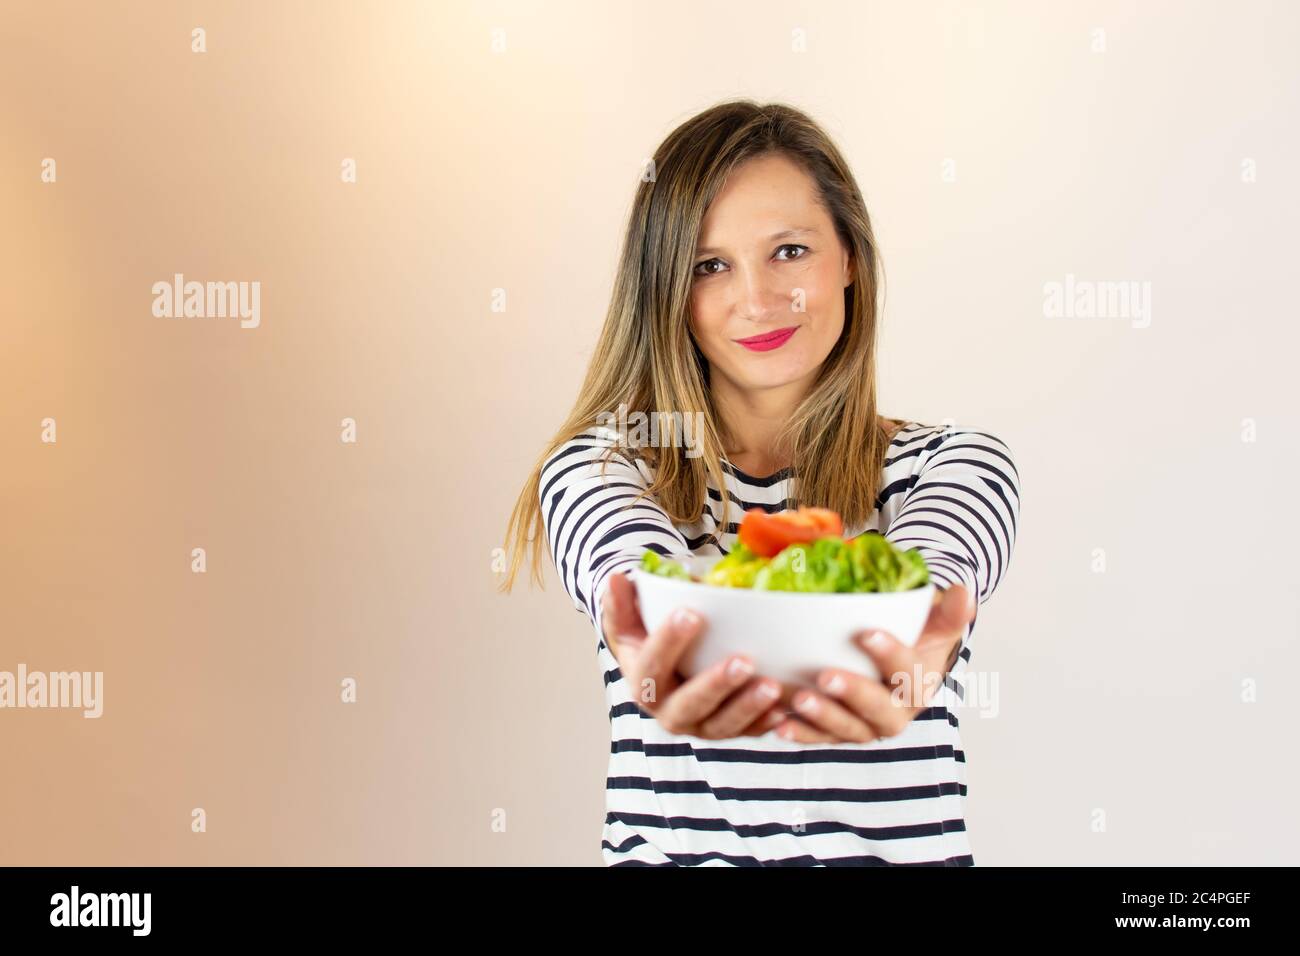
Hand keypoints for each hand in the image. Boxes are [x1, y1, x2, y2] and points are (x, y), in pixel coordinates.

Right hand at [601, 572, 785, 738]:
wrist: (667, 669)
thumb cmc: (650, 637)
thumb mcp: (632, 621)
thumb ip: (622, 602)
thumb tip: (615, 578)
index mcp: (642, 683)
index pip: (651, 665)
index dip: (668, 642)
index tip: (691, 612)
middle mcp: (668, 712)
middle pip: (688, 705)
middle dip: (716, 684)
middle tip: (744, 660)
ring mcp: (699, 726)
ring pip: (721, 725)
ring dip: (747, 708)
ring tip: (773, 685)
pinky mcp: (727, 731)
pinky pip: (747, 733)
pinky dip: (765, 724)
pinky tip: (784, 710)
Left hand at [773, 584, 975, 743]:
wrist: (897, 661)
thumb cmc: (915, 638)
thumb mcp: (935, 623)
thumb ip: (949, 611)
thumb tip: (963, 591)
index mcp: (921, 685)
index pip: (908, 672)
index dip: (890, 654)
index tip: (866, 633)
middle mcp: (897, 713)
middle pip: (879, 711)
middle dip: (852, 694)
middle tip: (824, 676)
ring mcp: (867, 727)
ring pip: (848, 729)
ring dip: (822, 718)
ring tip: (796, 699)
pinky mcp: (839, 733)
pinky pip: (821, 738)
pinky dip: (801, 734)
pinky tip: (778, 724)